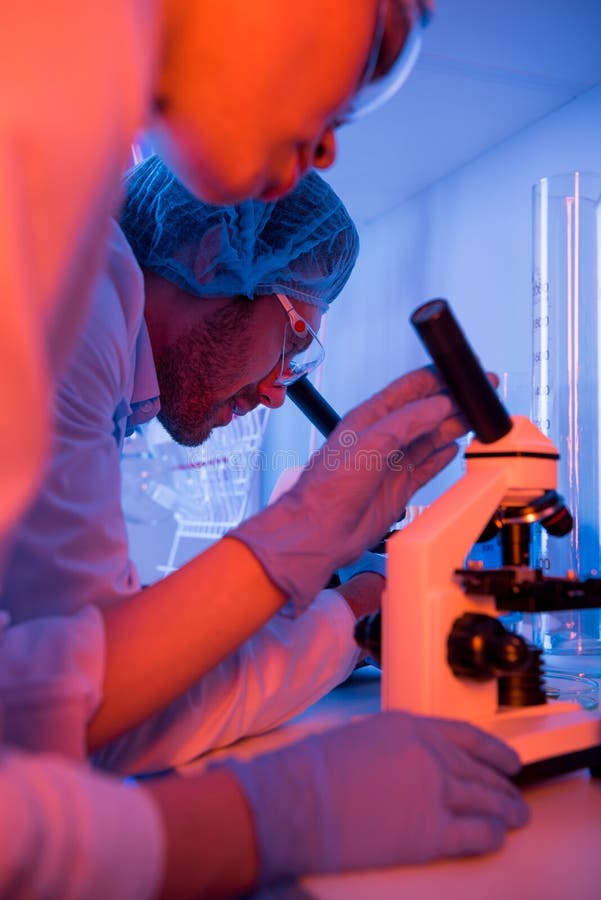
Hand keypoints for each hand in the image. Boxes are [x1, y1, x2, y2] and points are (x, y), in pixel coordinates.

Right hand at [220, 711, 528, 885]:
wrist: (296, 801)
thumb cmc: (313, 771)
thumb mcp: (360, 737)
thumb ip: (394, 748)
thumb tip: (407, 766)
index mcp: (411, 727)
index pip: (466, 737)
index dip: (493, 750)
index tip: (507, 758)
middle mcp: (430, 755)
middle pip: (479, 770)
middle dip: (502, 784)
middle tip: (514, 791)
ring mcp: (434, 792)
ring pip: (486, 800)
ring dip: (506, 809)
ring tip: (517, 815)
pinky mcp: (430, 832)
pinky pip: (475, 834)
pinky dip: (491, 836)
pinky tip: (497, 837)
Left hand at [231, 366, 465, 611]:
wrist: (319, 532)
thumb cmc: (328, 488)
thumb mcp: (370, 444)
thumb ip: (406, 422)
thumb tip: (438, 405)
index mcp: (370, 417)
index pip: (411, 389)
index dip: (439, 378)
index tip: (464, 372)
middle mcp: (382, 437)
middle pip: (426, 412)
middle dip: (455, 401)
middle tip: (483, 394)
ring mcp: (392, 462)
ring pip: (431, 438)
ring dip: (454, 427)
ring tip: (480, 418)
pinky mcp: (399, 488)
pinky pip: (427, 466)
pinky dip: (443, 457)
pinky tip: (456, 448)